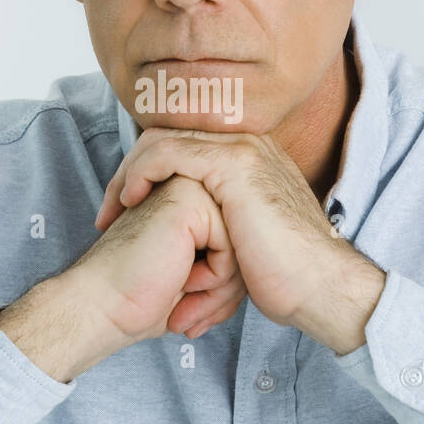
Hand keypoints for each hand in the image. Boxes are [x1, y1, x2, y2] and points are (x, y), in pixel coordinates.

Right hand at [0, 174, 245, 381]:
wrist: (104, 307)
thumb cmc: (142, 299)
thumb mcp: (199, 279)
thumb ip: (227, 260)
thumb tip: (267, 269)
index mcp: (194, 201)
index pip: (239, 243)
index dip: (225, 287)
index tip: (192, 309)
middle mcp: (193, 187)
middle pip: (244, 242)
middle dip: (225, 291)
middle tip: (190, 315)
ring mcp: (190, 187)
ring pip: (241, 245)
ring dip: (219, 291)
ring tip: (187, 307)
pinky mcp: (188, 198)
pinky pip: (230, 247)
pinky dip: (213, 278)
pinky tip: (182, 284)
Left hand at [95, 128, 384, 353]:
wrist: (317, 286)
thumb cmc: (283, 275)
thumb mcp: (239, 243)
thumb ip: (213, 227)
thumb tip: (183, 242)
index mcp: (246, 158)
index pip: (179, 146)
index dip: (143, 174)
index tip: (119, 213)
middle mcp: (244, 144)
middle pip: (164, 137)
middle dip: (127, 174)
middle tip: (106, 213)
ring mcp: (240, 148)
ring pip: (160, 141)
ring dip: (127, 175)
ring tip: (110, 211)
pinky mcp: (232, 163)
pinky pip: (167, 153)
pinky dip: (140, 174)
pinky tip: (128, 202)